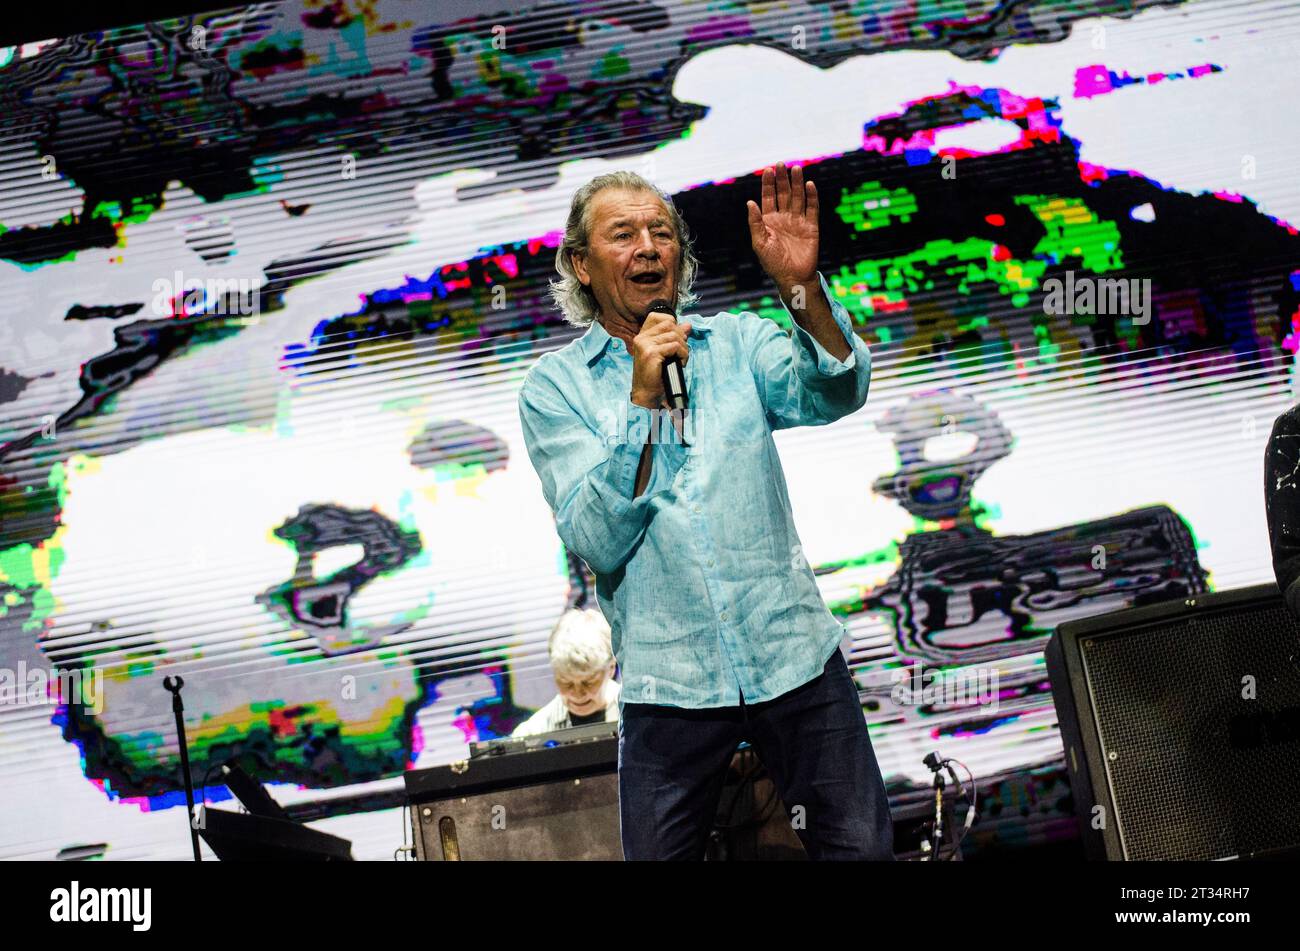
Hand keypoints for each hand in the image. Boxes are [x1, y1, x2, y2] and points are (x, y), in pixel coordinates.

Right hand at [629, 310, 689, 408]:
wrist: (647, 393)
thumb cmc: (656, 375)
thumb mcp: (665, 353)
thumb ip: (674, 337)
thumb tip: (687, 325)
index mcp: (642, 336)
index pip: (657, 316)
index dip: (671, 322)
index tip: (676, 337)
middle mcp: (641, 338)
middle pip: (669, 324)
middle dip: (681, 337)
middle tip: (681, 352)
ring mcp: (645, 345)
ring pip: (674, 335)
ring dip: (683, 348)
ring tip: (681, 359)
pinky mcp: (651, 353)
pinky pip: (675, 346)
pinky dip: (683, 355)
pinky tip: (680, 363)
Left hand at [746, 162, 818, 287]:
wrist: (793, 277)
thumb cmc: (773, 263)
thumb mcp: (760, 243)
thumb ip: (755, 222)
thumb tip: (750, 202)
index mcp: (769, 221)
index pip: (768, 197)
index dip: (768, 184)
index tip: (768, 170)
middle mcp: (783, 218)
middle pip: (783, 193)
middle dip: (782, 179)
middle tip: (781, 164)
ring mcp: (798, 221)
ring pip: (797, 197)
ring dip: (797, 183)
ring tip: (796, 169)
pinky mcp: (811, 226)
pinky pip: (812, 208)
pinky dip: (811, 197)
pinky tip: (810, 185)